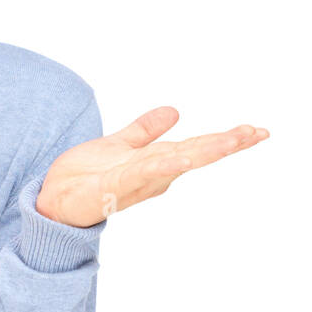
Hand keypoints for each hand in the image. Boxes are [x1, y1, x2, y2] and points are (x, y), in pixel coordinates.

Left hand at [35, 107, 269, 227]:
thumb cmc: (84, 178)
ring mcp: (134, 181)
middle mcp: (151, 174)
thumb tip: (175, 111)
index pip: (197, 146)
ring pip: (175, 163)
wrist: (52, 200)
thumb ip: (145, 130)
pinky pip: (140, 174)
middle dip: (227, 144)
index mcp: (155, 161)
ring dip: (204, 152)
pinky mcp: (111, 187)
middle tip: (259, 133)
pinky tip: (181, 159)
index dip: (226, 139)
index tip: (257, 130)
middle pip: (195, 154)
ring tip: (234, 141)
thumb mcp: (119, 144)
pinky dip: (161, 166)